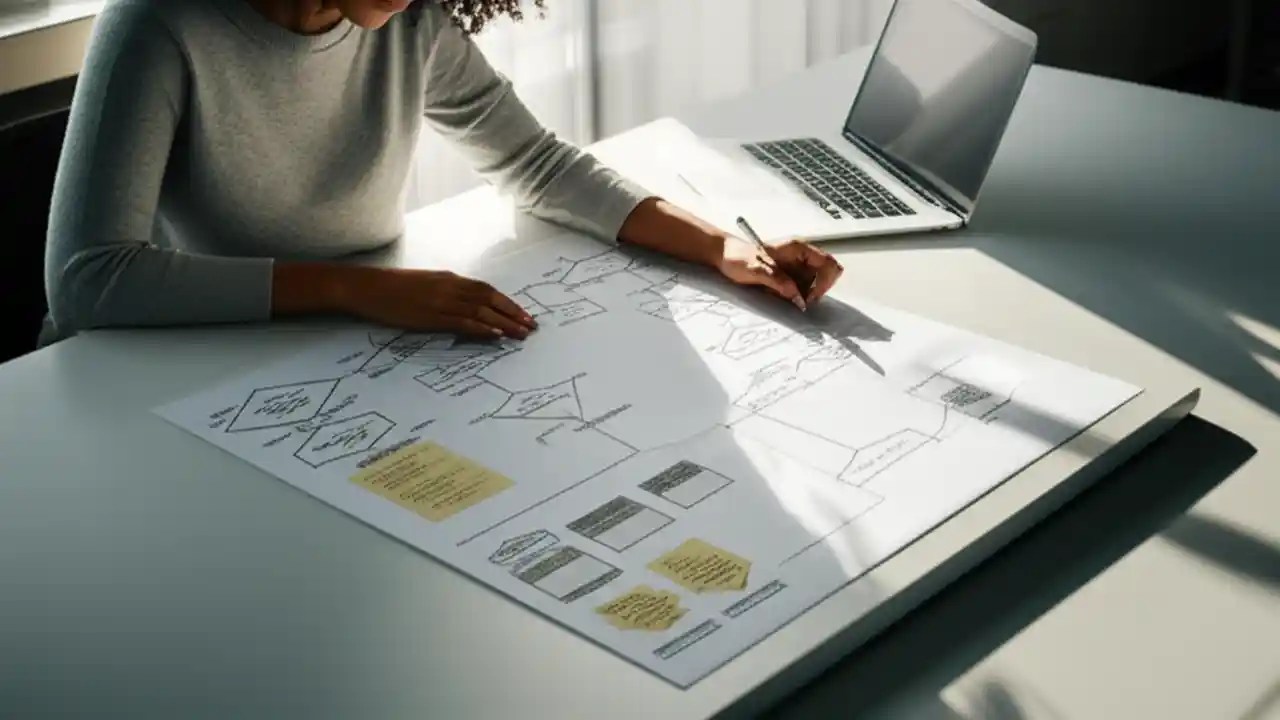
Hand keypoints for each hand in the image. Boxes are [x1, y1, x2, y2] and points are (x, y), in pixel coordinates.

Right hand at [339, 267, 536, 338]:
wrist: (367, 287)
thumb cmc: (392, 288)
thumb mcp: (425, 284)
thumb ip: (446, 291)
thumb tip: (465, 305)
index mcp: (449, 278)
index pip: (486, 290)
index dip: (508, 302)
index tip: (523, 313)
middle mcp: (450, 287)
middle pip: (490, 299)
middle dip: (513, 313)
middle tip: (531, 326)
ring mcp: (441, 301)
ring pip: (481, 311)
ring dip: (504, 323)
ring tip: (521, 334)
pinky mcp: (430, 316)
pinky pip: (462, 322)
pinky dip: (481, 328)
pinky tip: (495, 335)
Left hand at [714, 236, 842, 310]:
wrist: (724, 255)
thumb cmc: (738, 257)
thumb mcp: (757, 270)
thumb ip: (778, 281)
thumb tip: (796, 296)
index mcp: (798, 248)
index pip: (828, 263)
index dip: (824, 282)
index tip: (810, 297)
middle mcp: (801, 255)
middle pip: (826, 274)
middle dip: (816, 290)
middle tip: (800, 301)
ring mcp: (796, 265)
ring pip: (814, 283)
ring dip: (803, 294)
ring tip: (782, 294)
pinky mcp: (790, 275)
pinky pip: (802, 288)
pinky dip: (795, 295)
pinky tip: (778, 294)